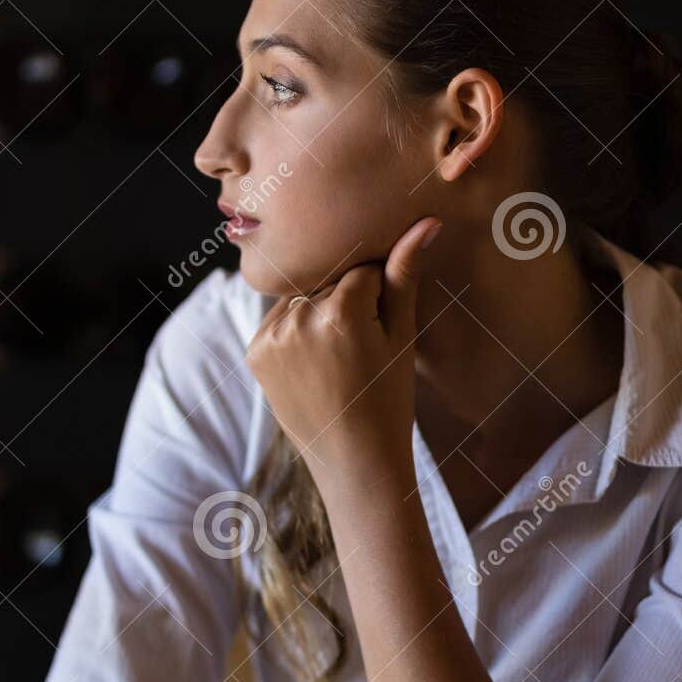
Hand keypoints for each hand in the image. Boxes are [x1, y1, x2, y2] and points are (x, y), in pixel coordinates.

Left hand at [244, 217, 442, 490]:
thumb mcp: (401, 336)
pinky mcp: (255, 352)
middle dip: (346, 303)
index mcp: (342, 313)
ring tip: (337, 357)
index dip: (378, 299)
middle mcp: (300, 319)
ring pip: (303, 298)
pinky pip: (280, 320)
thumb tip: (427, 221)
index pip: (363, 271)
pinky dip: (296, 331)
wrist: (354, 460)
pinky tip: (315, 363)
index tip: (380, 333)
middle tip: (359, 349)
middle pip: (330, 282)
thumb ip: (404, 274)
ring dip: (319, 312)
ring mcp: (272, 337)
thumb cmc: (388, 399)